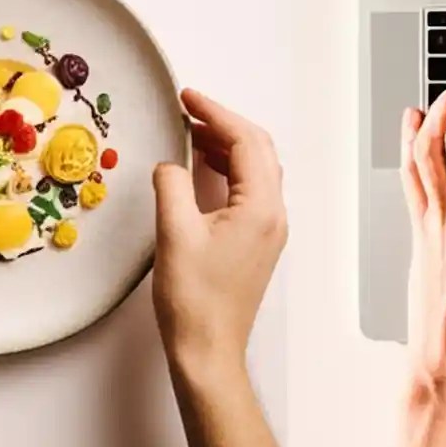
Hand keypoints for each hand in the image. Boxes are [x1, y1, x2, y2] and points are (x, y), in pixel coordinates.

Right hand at [151, 89, 286, 365]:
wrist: (209, 350)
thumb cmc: (193, 300)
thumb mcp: (174, 234)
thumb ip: (171, 186)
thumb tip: (171, 164)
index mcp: (261, 207)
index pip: (246, 141)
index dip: (216, 112)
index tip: (187, 96)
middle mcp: (274, 214)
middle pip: (258, 150)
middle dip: (224, 123)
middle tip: (189, 108)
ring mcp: (269, 229)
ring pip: (256, 169)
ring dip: (226, 145)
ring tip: (190, 131)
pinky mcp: (258, 241)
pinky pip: (250, 190)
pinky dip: (228, 169)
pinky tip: (202, 167)